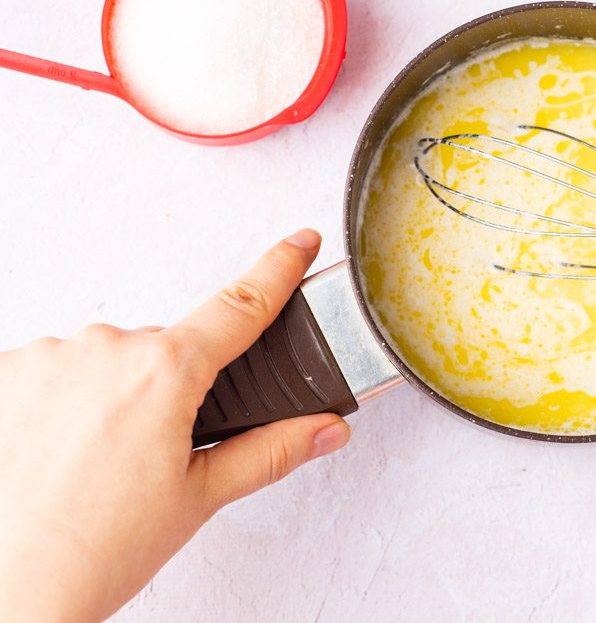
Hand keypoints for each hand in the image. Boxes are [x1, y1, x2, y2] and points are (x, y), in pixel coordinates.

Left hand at [0, 230, 351, 622]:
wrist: (9, 591)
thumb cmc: (94, 552)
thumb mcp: (200, 496)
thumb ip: (271, 449)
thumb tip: (326, 429)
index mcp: (166, 373)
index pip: (239, 307)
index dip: (277, 270)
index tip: (298, 244)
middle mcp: (105, 349)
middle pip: (163, 348)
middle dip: (169, 386)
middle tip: (156, 449)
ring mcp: (48, 357)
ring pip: (105, 359)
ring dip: (110, 393)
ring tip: (98, 461)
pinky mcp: (6, 372)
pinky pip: (54, 370)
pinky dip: (62, 401)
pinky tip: (58, 451)